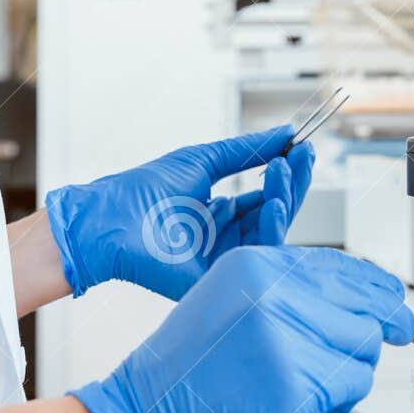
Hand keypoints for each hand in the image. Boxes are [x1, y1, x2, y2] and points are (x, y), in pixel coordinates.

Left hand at [44, 125, 312, 298]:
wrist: (109, 218)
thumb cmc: (144, 191)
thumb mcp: (202, 161)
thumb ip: (245, 151)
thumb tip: (284, 133)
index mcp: (222, 217)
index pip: (265, 198)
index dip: (286, 174)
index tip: (303, 148)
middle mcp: (227, 241)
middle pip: (274, 216)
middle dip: (292, 185)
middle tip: (304, 156)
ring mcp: (224, 261)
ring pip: (271, 235)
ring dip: (283, 201)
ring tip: (283, 171)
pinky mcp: (219, 279)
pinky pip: (255, 258)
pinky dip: (269, 229)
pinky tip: (272, 202)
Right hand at [71, 245, 413, 412]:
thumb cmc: (178, 376)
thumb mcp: (226, 304)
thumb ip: (284, 294)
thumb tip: (350, 301)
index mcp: (254, 265)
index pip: (338, 266)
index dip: (374, 284)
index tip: (393, 296)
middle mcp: (271, 291)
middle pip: (362, 302)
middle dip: (382, 324)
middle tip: (402, 332)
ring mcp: (285, 335)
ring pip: (364, 345)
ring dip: (353, 367)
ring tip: (315, 381)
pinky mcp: (297, 382)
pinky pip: (351, 383)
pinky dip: (341, 397)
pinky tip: (309, 401)